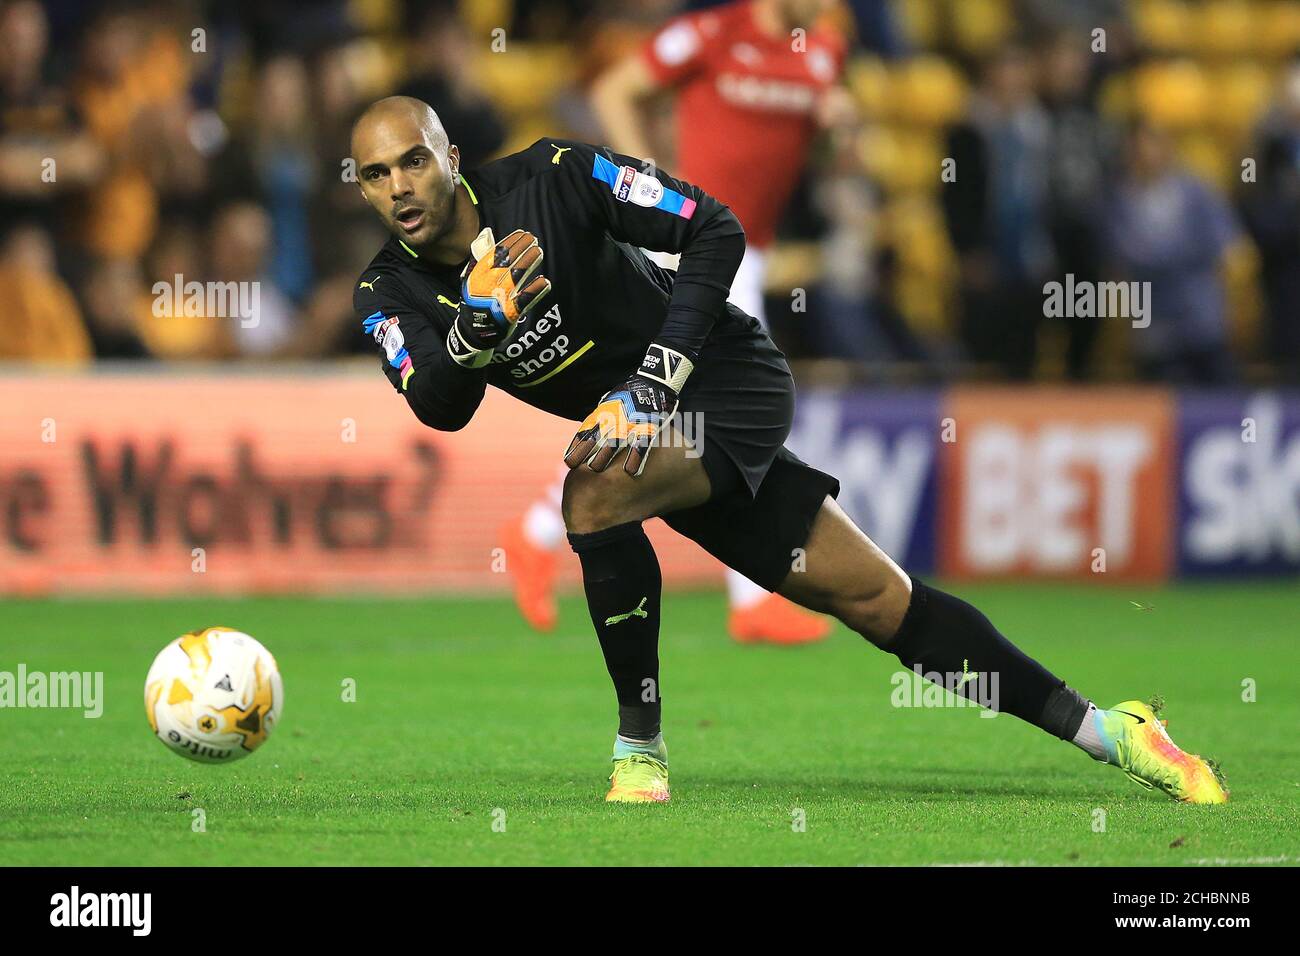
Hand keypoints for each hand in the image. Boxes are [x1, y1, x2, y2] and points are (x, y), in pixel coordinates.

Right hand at [446, 227, 550, 366]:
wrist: (474, 332)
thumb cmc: (475, 302)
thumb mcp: (471, 278)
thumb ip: (480, 257)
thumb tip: (487, 234)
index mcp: (478, 275)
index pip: (496, 253)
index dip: (510, 242)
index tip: (522, 234)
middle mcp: (487, 285)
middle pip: (507, 261)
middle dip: (521, 248)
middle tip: (533, 239)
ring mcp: (499, 299)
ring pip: (516, 276)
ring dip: (529, 262)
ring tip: (538, 252)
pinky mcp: (509, 313)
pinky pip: (525, 300)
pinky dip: (535, 290)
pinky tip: (545, 281)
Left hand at [564, 342, 693, 476]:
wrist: (652, 382)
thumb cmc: (628, 397)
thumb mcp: (608, 404)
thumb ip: (598, 419)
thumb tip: (587, 435)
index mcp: (603, 414)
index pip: (585, 434)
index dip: (575, 449)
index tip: (569, 462)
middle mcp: (613, 419)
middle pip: (594, 441)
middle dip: (585, 456)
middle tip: (582, 469)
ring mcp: (629, 424)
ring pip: (612, 445)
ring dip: (603, 458)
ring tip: (596, 469)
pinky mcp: (647, 428)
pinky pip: (640, 446)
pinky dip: (635, 459)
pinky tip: (630, 471)